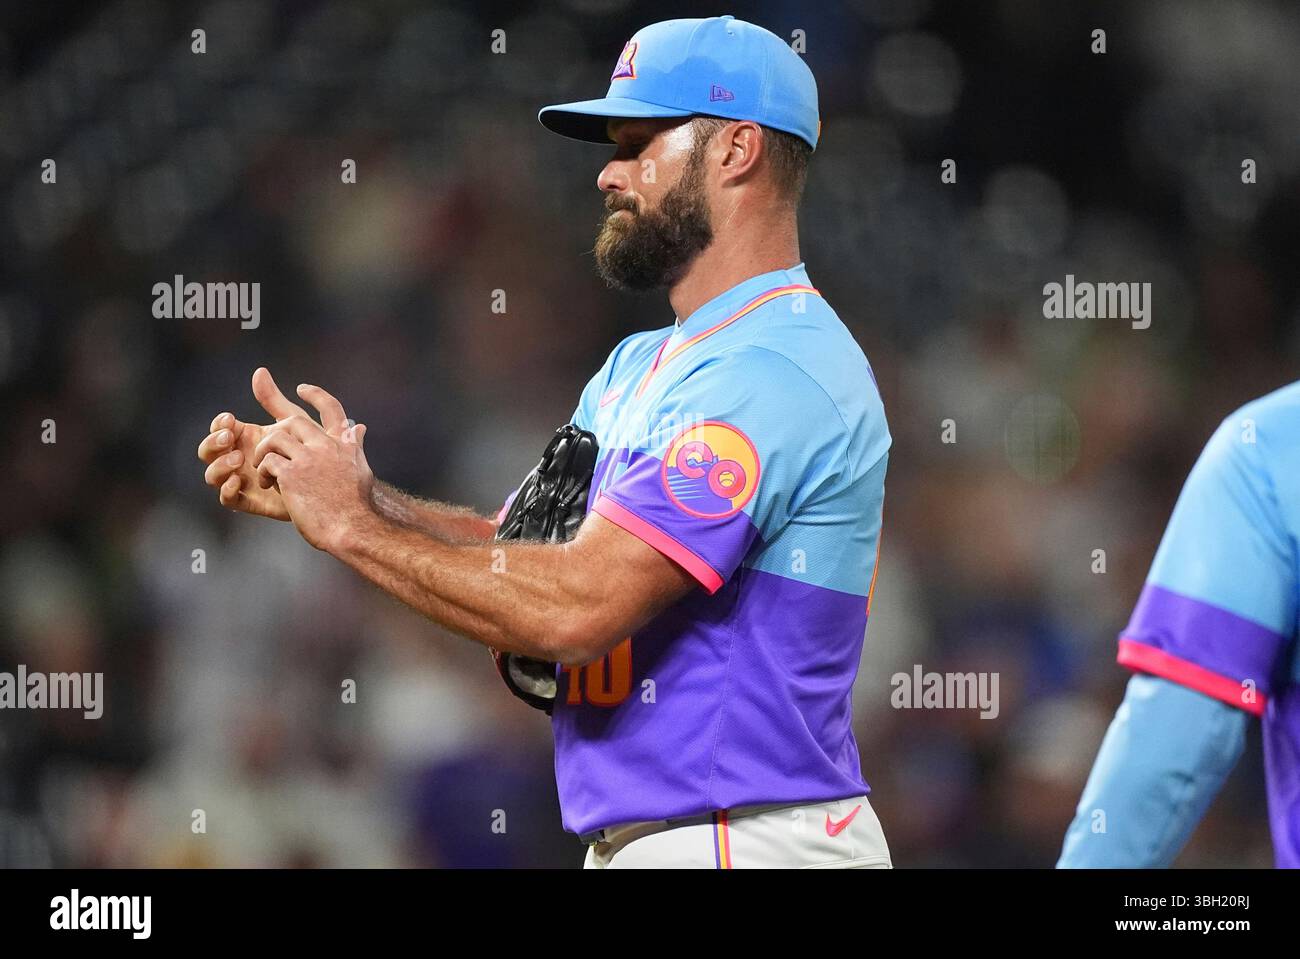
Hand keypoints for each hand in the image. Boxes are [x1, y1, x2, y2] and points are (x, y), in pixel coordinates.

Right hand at [198, 367, 351, 520]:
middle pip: (208, 451)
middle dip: (213, 443)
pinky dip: (227, 490)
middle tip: (229, 437)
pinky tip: (237, 481)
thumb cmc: (312, 450)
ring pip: (212, 475)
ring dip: (219, 465)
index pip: (219, 428)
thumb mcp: (294, 423)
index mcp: (245, 438)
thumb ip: (274, 401)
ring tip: (238, 458)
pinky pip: (228, 499)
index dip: (219, 424)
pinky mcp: (250, 501)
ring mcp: (242, 480)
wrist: (330, 484)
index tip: (230, 419)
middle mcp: (239, 458)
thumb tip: (260, 371)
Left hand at [252, 400, 375, 552]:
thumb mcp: (361, 469)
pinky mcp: (291, 476)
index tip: (302, 389)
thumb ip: (355, 446)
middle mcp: (326, 446)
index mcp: (342, 444)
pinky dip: (264, 472)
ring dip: (264, 453)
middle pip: (293, 421)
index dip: (316, 395)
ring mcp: (308, 459)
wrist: (353, 527)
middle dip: (276, 432)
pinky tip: (268, 484)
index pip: (331, 408)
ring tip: (265, 468)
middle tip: (270, 448)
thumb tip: (359, 428)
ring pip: (275, 438)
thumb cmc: (357, 505)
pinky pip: (268, 462)